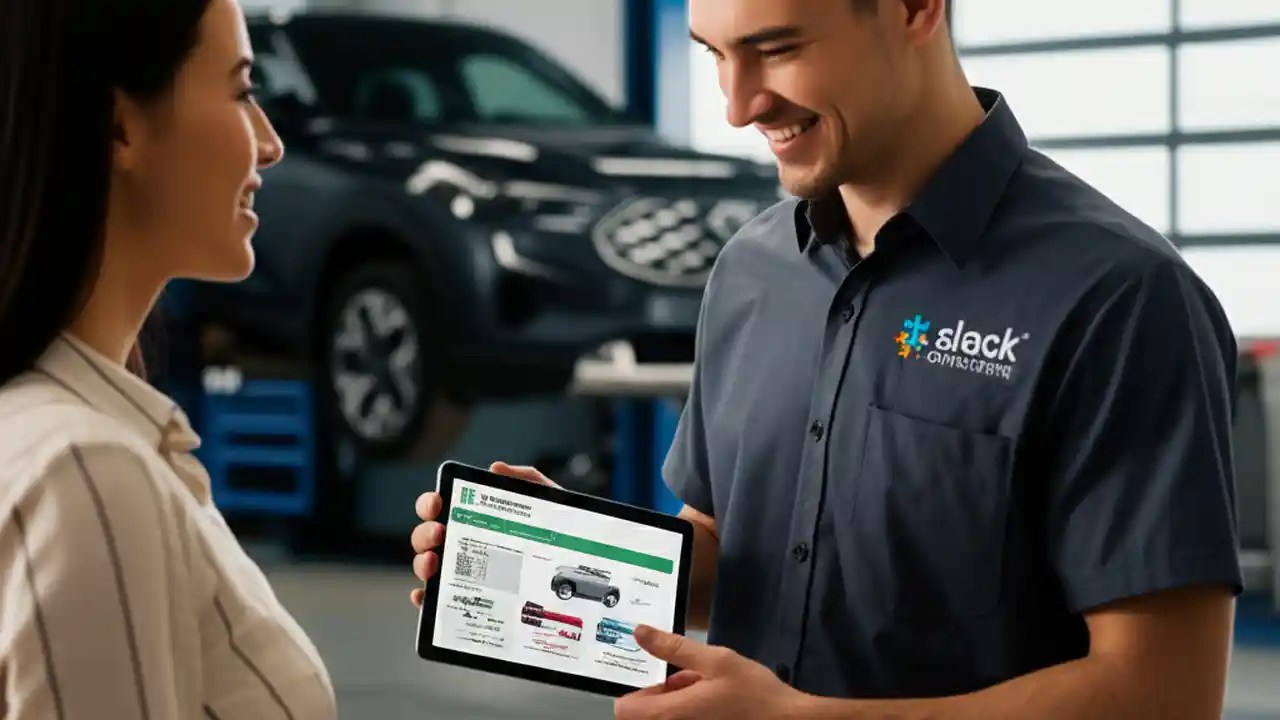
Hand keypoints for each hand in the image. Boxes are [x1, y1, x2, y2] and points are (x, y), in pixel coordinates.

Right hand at [409, 462, 559, 606]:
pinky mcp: (471, 600)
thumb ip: (526, 480)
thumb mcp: (549, 501)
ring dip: (422, 564)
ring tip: (435, 564)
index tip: (438, 504)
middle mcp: (465, 544)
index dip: (430, 503)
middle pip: (428, 538)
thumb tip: (496, 468)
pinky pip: (438, 602)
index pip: (441, 507)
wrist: (589, 562)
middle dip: (425, 534)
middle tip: (440, 533)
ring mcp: (465, 573)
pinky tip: (426, 596)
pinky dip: (425, 599)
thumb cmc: (563, 532)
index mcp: (477, 518)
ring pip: (429, 567)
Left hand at [614, 626, 810, 719]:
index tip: (662, 679)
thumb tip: (638, 632)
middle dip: (663, 696)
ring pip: (666, 719)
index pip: (624, 709)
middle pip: (645, 715)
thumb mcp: (715, 660)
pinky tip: (716, 704)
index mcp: (670, 714)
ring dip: (679, 704)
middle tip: (691, 681)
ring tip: (709, 689)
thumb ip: (673, 647)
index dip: (637, 691)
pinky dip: (692, 713)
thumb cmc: (752, 692)